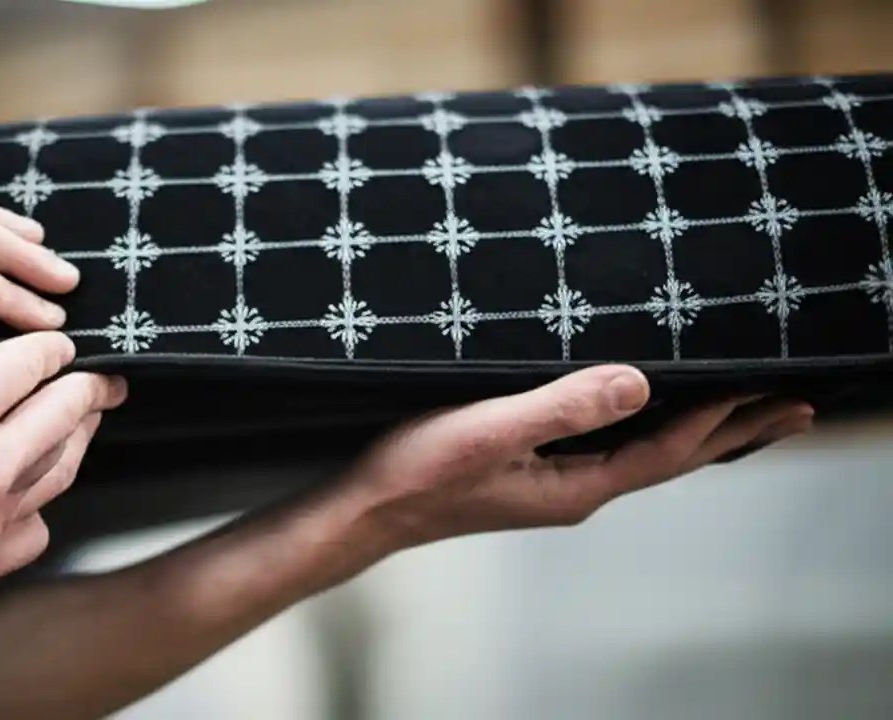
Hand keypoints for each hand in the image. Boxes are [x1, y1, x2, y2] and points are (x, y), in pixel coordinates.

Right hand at [0, 332, 125, 617]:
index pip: (27, 364)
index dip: (48, 350)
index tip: (58, 346)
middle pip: (62, 413)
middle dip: (88, 390)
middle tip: (104, 382)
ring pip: (60, 469)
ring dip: (77, 441)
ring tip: (84, 426)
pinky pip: (34, 529)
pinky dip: (40, 507)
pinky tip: (34, 497)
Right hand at [337, 365, 813, 553]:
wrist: (370, 509)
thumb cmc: (419, 472)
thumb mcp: (492, 431)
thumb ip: (564, 407)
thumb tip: (640, 384)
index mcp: (577, 486)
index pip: (670, 449)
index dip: (724, 417)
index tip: (776, 388)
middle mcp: (576, 491)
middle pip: (673, 458)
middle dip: (735, 432)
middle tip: (796, 409)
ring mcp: (556, 485)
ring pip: (647, 453)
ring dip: (700, 430)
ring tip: (743, 412)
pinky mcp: (533, 474)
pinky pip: (612, 449)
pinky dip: (650, 429)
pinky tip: (647, 417)